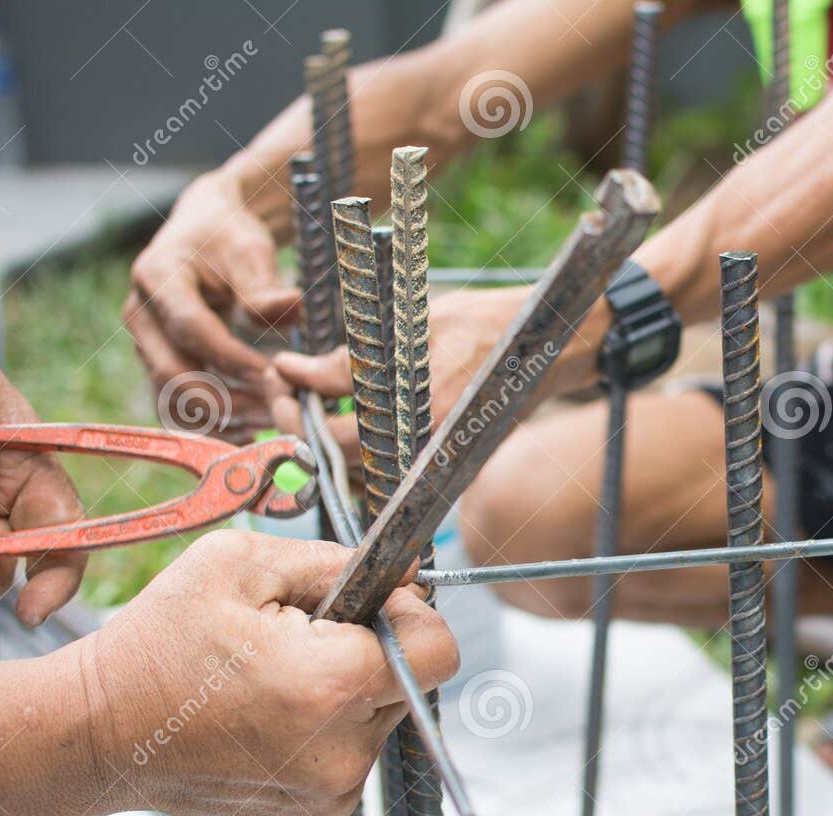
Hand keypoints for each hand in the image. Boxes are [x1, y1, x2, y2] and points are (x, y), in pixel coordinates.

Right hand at [78, 530, 456, 815]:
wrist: (99, 736)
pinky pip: (352, 760)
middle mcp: (342, 751)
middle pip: (410, 684)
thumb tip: (407, 572)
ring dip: (345, 696)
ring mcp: (332, 795)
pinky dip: (325, 736)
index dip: (408, 616)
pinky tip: (268, 723)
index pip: (438, 648)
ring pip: (381, 722)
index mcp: (330, 685)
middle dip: (370, 653)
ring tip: (271, 684)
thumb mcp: (237, 565)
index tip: (364, 605)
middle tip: (299, 641)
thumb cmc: (158, 644)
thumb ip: (333, 561)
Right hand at [124, 170, 299, 431]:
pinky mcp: (155, 365)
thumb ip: (264, 286)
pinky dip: (208, 425)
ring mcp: (143, 343)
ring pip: (171, 398)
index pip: (192, 330)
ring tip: (265, 423)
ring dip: (219, 420)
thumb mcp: (249, 249)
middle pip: (173, 373)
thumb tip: (290, 307)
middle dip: (227, 400)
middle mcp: (140, 313)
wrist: (204, 233)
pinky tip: (246, 431)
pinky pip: (175, 407)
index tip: (274, 378)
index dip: (233, 360)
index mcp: (156, 276)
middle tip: (274, 411)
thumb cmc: (228, 237)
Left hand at [264, 285, 595, 460]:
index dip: (295, 415)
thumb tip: (294, 370)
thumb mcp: (415, 327)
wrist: (556, 343)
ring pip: (362, 472)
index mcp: (423, 419)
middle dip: (302, 428)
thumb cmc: (491, 326)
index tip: (276, 379)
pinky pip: (388, 467)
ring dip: (325, 439)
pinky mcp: (446, 462)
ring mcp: (440, 462)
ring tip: (304, 396)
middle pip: (343, 464)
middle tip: (280, 389)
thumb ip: (353, 359)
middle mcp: (431, 452)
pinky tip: (344, 410)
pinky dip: (358, 444)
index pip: (337, 441)